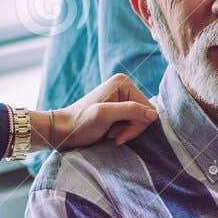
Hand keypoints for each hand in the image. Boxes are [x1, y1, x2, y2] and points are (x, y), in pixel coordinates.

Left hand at [39, 73, 156, 151]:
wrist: (64, 131)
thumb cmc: (80, 123)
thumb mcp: (104, 115)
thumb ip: (129, 111)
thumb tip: (153, 114)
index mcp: (123, 83)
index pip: (147, 108)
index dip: (136, 125)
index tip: (116, 134)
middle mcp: (125, 87)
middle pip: (145, 113)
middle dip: (131, 128)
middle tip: (113, 135)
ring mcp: (123, 98)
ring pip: (140, 119)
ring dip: (127, 131)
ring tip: (111, 134)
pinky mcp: (120, 108)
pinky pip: (134, 121)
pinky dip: (125, 131)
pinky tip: (111, 132)